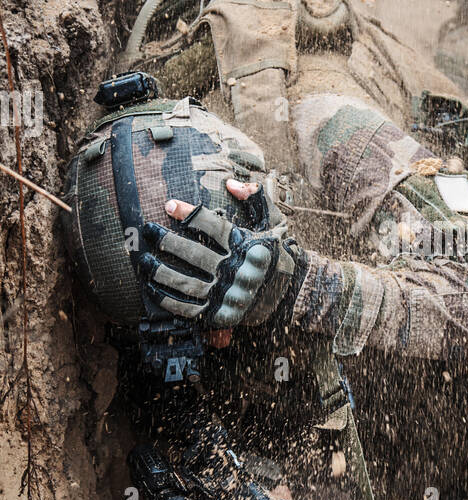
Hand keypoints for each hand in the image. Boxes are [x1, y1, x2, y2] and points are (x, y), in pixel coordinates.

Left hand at [138, 179, 280, 345]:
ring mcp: (228, 296)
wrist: (292, 296)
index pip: (214, 227)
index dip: (189, 214)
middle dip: (168, 241)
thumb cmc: (277, 255)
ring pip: (187, 283)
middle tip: (148, 230)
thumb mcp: (275, 223)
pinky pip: (188, 309)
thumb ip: (256, 199)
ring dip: (160, 272)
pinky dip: (166, 300)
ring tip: (143, 260)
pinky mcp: (221, 315)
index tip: (169, 205)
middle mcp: (238, 272)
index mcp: (250, 247)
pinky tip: (150, 289)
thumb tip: (230, 183)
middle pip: (195, 254)